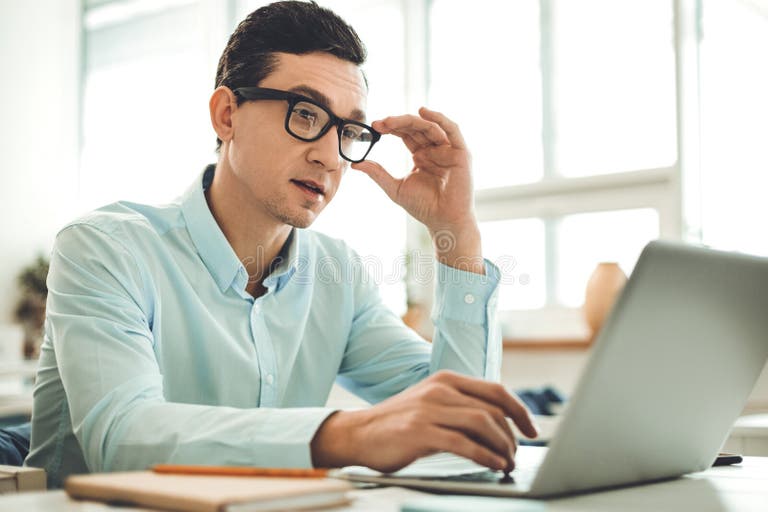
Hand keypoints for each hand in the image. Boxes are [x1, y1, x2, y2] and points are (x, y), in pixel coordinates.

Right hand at [310, 371, 537, 472]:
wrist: (359, 433)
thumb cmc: (399, 423)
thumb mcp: (432, 403)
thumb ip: (460, 405)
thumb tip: (499, 423)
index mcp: (447, 379)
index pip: (496, 390)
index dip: (520, 410)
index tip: (532, 430)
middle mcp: (440, 389)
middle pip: (493, 409)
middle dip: (513, 435)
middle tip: (517, 454)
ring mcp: (430, 409)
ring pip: (482, 424)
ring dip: (502, 447)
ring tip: (507, 463)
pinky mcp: (420, 432)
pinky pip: (464, 443)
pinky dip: (485, 456)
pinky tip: (494, 465)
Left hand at [352, 108, 482, 271]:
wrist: (444, 221)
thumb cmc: (424, 207)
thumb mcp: (395, 188)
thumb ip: (378, 173)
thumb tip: (355, 164)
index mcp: (421, 155)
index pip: (405, 134)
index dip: (390, 128)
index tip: (374, 126)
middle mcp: (434, 149)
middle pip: (415, 128)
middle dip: (397, 123)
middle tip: (379, 123)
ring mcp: (448, 150)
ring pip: (430, 126)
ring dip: (411, 121)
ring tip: (392, 121)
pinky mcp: (461, 153)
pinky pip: (452, 130)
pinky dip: (439, 118)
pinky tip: (424, 111)